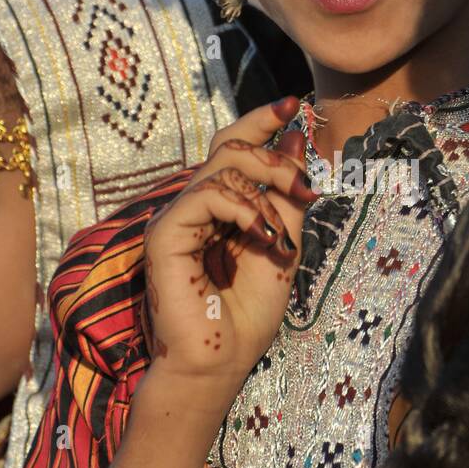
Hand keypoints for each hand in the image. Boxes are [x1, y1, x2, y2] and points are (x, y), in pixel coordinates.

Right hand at [143, 96, 317, 389]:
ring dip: (265, 195)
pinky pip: (205, 194)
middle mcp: (193, 207)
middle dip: (275, 158)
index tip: (294, 104)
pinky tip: (261, 235)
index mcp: (219, 208)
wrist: (220, 363)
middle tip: (304, 187)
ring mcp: (175, 219)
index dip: (261, 121)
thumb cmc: (248, 315)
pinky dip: (243, 208)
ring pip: (221, 168)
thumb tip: (294, 137)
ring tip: (279, 236)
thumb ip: (287, 196)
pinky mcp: (164, 234)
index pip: (233, 147)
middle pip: (229, 147)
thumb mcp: (284, 246)